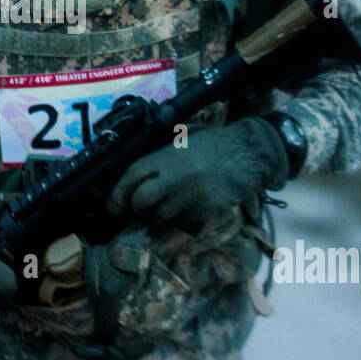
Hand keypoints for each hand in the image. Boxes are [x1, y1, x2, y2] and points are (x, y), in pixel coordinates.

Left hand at [107, 118, 287, 226]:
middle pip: (141, 201)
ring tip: (171, 201)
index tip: (113, 204)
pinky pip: (186, 220)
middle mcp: (174, 178)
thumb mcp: (183, 139)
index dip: (118, 192)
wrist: (247, 154)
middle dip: (136, 206)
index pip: (132, 176)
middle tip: (139, 207)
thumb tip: (137, 172)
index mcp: (166, 157)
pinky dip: (185, 215)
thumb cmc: (213, 143)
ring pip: (162, 215)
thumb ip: (161, 154)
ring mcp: (190, 197)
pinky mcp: (205, 211)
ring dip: (161, 213)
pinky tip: (194, 202)